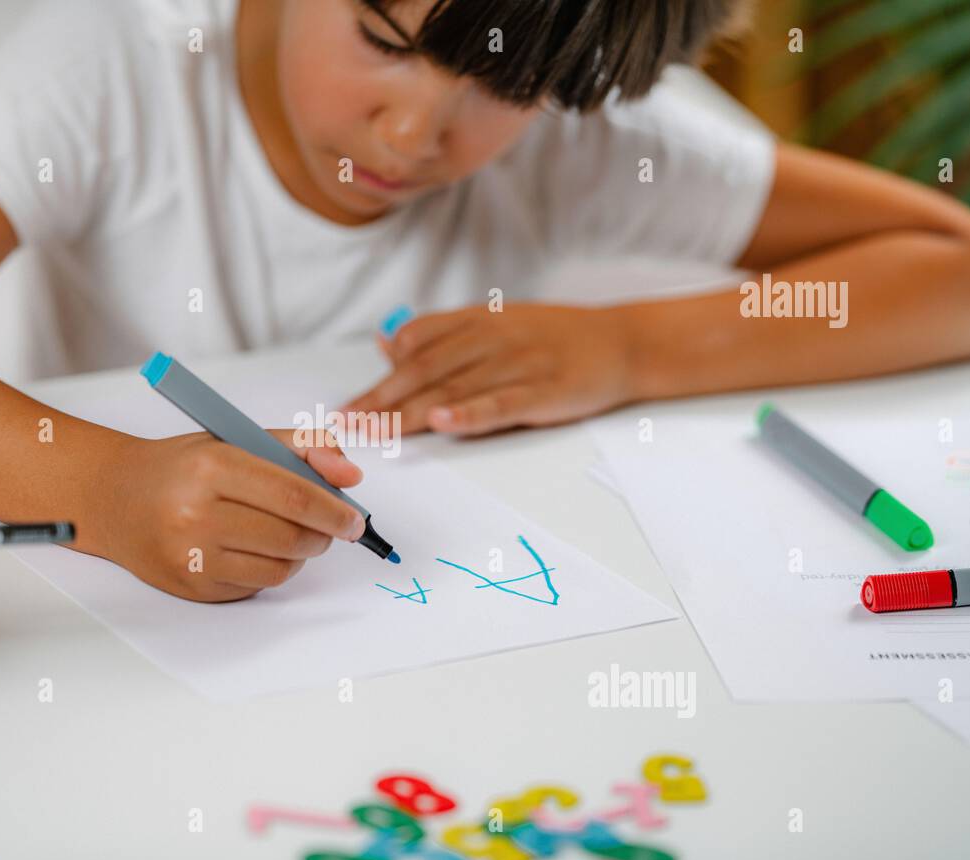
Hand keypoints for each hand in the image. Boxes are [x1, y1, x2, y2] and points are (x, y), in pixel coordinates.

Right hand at [87, 430, 365, 602]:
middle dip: (323, 535)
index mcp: (214, 465)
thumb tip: (351, 476)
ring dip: (298, 555)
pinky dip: (268, 570)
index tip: (355, 519)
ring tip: (287, 535)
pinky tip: (252, 549)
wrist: (114, 498)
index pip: (294, 497)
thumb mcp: (238, 438)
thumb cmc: (184, 467)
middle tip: (327, 527)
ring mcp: (191, 554)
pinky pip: (255, 587)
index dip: (335, 511)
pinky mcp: (191, 586)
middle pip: (291, 537)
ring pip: (279, 569)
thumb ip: (302, 448)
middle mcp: (197, 512)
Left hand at [342, 304, 637, 435]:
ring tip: (375, 430)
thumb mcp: (496, 323)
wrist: (622, 342)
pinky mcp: (542, 392)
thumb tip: (387, 344)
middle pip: (424, 370)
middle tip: (347, 425)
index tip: (348, 405)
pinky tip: (441, 422)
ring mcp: (517, 365)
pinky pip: (498, 404)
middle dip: (381, 400)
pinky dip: (467, 413)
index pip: (415, 343)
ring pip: (452, 388)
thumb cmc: (553, 337)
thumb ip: (443, 334)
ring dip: (409, 412)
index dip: (380, 377)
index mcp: (477, 319)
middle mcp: (491, 337)